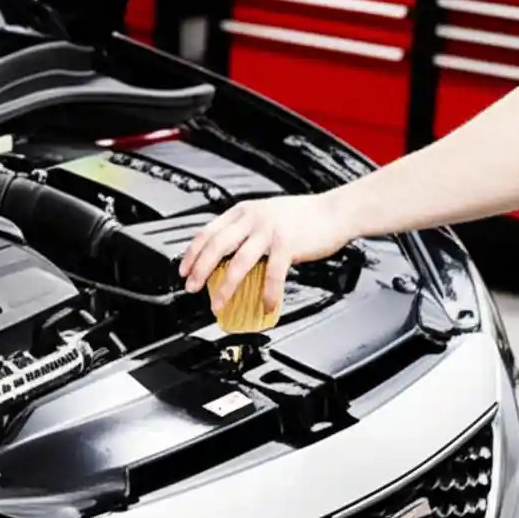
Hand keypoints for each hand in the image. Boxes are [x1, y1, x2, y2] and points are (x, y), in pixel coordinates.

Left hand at [179, 194, 351, 313]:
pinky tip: (265, 306)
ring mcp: (269, 231)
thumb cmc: (303, 217)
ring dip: (225, 287)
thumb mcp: (266, 216)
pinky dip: (267, 294)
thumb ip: (246, 232)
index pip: (208, 231)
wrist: (335, 212)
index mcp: (244, 211)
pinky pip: (272, 275)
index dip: (192, 252)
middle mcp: (253, 219)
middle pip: (216, 246)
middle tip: (191, 287)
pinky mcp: (287, 245)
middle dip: (199, 270)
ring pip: (238, 262)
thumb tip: (227, 258)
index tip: (183, 269)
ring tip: (217, 303)